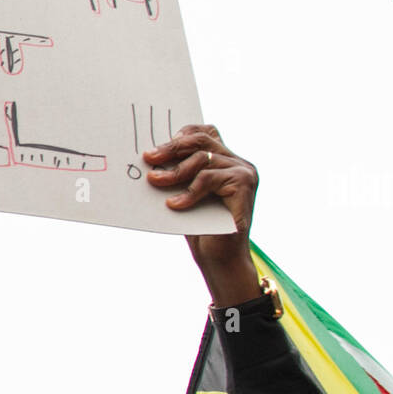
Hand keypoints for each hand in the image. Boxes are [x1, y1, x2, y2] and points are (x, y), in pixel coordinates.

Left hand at [143, 124, 261, 306]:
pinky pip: (208, 179)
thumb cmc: (200, 230)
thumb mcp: (184, 196)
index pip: (204, 132)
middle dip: (171, 148)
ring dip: (174, 171)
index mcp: (226, 160)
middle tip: (148, 158)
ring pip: (203, 158)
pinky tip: (174, 205)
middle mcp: (238, 162)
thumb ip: (177, 176)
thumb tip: (149, 159)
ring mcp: (243, 172)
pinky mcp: (244, 184)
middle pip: (202, 141)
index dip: (181, 134)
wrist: (220, 261)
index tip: (156, 147)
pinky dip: (188, 192)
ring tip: (154, 182)